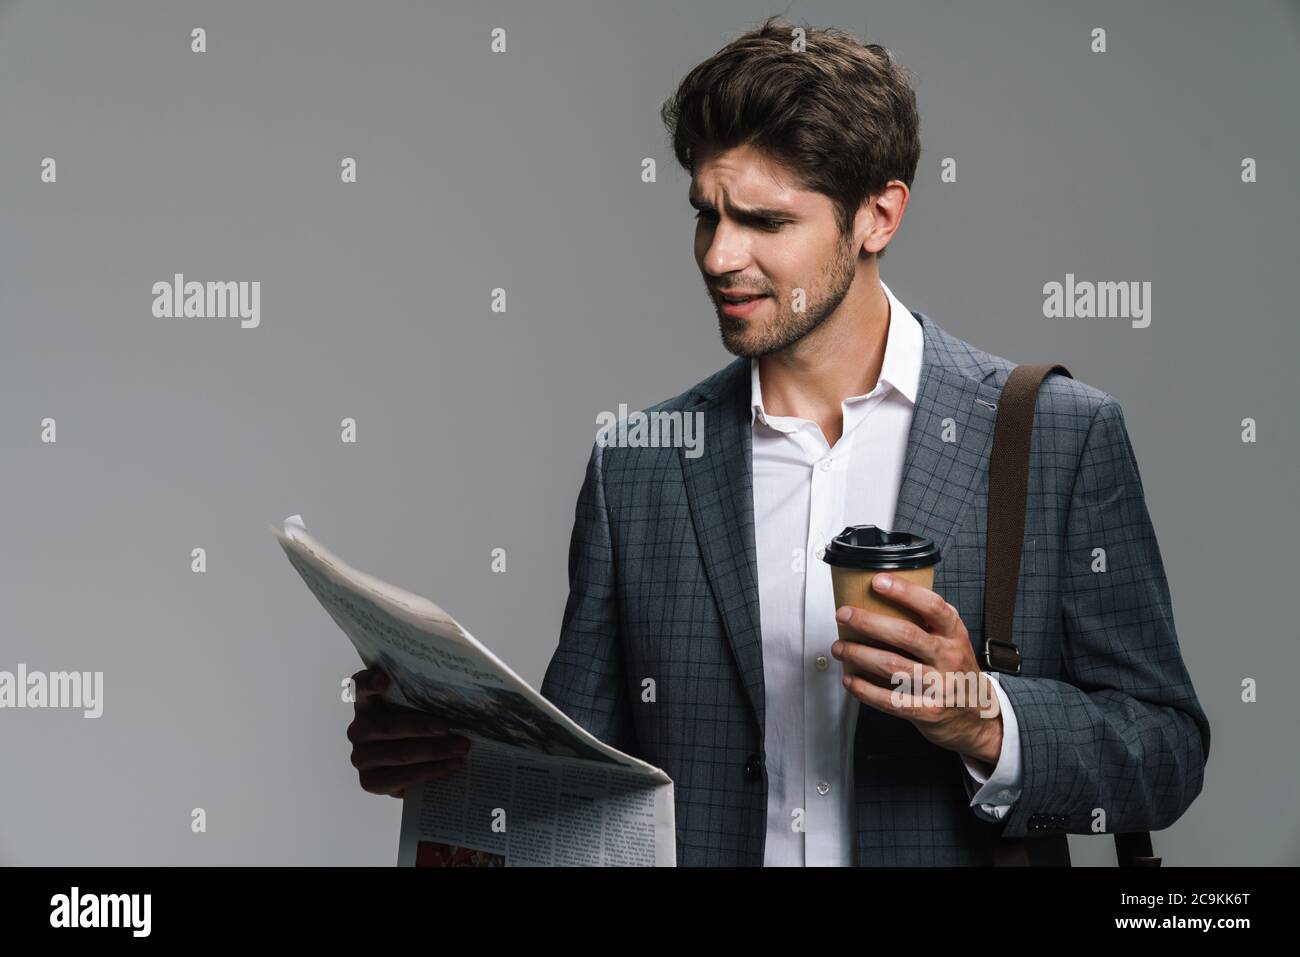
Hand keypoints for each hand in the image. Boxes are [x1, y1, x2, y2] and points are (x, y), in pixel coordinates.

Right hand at [347, 668, 471, 797]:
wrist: (411, 767)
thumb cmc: (418, 727)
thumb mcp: (418, 709)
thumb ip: (424, 699)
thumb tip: (461, 693)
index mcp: (367, 704)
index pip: (359, 687)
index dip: (368, 683)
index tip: (383, 680)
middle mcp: (358, 729)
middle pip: (388, 726)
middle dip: (423, 727)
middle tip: (449, 728)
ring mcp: (361, 757)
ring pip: (399, 754)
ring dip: (434, 752)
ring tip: (461, 749)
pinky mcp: (369, 782)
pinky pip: (401, 778)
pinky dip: (430, 772)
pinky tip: (450, 766)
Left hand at [830, 573, 1002, 765]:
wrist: (978, 716)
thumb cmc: (956, 670)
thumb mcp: (954, 640)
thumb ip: (931, 619)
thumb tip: (891, 591)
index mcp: (954, 634)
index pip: (932, 606)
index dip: (904, 592)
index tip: (877, 581)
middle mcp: (949, 657)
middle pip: (905, 634)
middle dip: (868, 622)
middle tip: (844, 615)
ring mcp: (939, 686)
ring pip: (892, 666)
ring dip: (859, 654)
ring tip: (840, 648)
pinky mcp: (927, 711)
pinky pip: (890, 699)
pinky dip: (864, 689)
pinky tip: (850, 679)